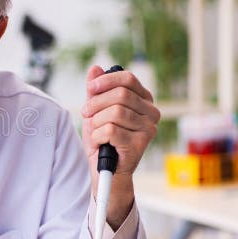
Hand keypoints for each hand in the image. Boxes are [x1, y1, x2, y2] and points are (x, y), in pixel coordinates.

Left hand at [81, 65, 159, 228]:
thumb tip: (94, 68)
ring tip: (95, 131)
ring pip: (115, 113)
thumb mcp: (95, 111)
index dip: (107, 80)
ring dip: (96, 122)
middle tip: (85, 114)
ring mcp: (149, 129)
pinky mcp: (141, 144)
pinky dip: (98, 136)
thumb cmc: (102, 139)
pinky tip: (101, 143)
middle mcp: (152, 112)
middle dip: (96, 103)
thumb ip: (95, 91)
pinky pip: (111, 130)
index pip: (128, 79)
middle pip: (121, 94)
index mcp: (143, 100)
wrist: (104, 170)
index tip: (90, 88)